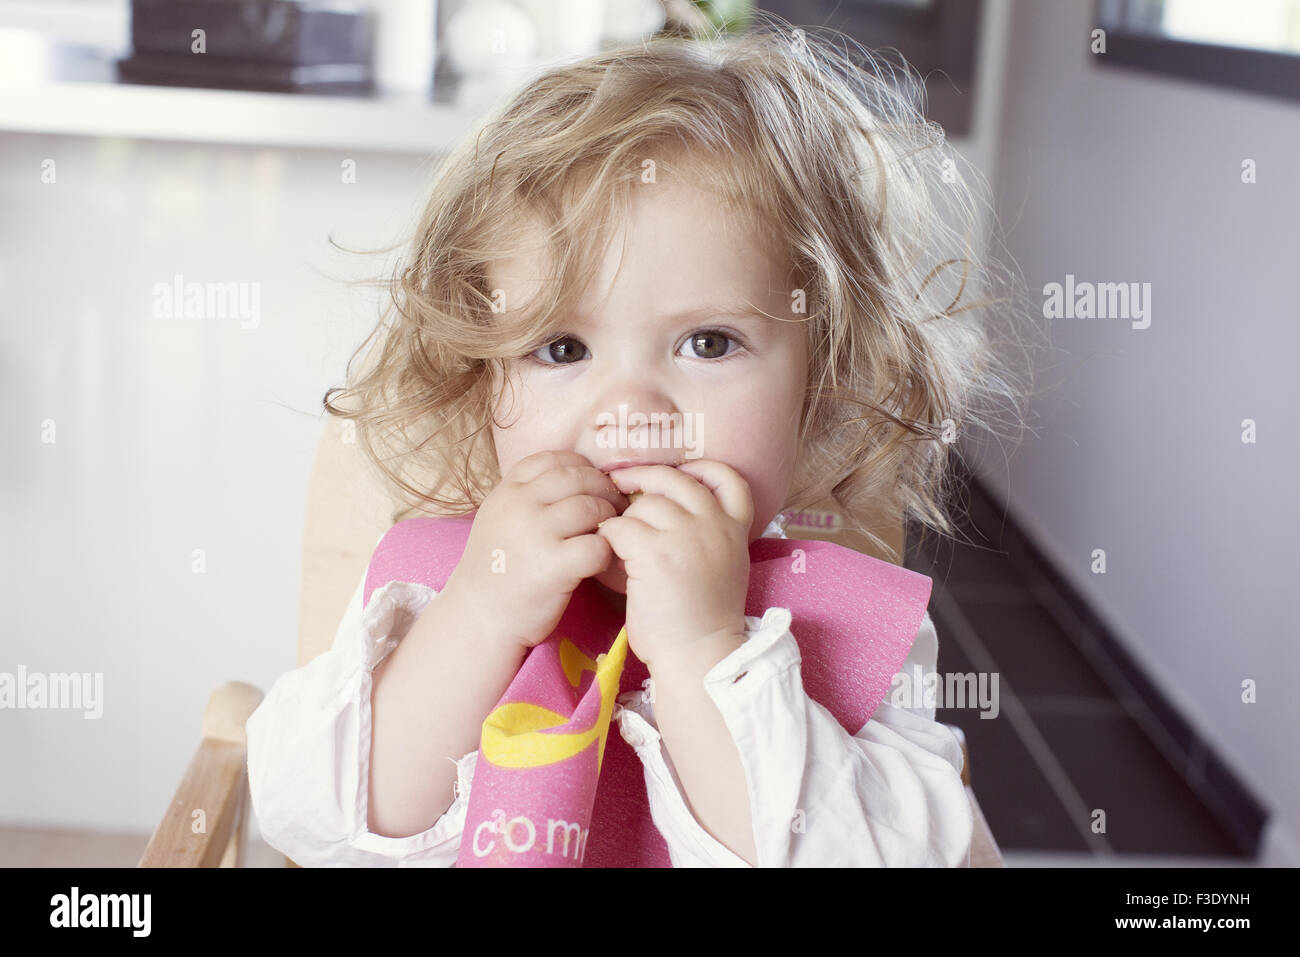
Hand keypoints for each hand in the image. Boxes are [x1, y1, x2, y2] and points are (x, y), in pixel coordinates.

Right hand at [440, 450, 627, 651]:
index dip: (583, 467)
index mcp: (508, 491)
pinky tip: (600, 560)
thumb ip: (528, 495)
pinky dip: (606, 551)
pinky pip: (597, 545)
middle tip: (616, 507)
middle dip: (604, 490)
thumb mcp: (499, 518)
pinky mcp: (554, 566)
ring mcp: (536, 534)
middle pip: (579, 478)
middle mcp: (520, 506)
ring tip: (611, 533)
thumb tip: (575, 476)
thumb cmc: (497, 569)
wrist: (479, 617)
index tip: (593, 484)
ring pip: (591, 507)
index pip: (555, 459)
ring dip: (610, 519)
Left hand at [595, 459, 752, 672]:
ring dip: (624, 518)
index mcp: (735, 529)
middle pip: (676, 479)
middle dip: (644, 477)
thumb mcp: (722, 566)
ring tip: (617, 538)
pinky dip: (608, 537)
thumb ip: (705, 535)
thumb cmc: (701, 619)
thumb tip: (664, 508)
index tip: (680, 472)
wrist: (699, 656)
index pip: (727, 479)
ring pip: (643, 504)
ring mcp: (686, 537)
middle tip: (619, 483)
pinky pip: (620, 528)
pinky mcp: (656, 554)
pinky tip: (608, 554)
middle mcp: (714, 526)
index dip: (701, 469)